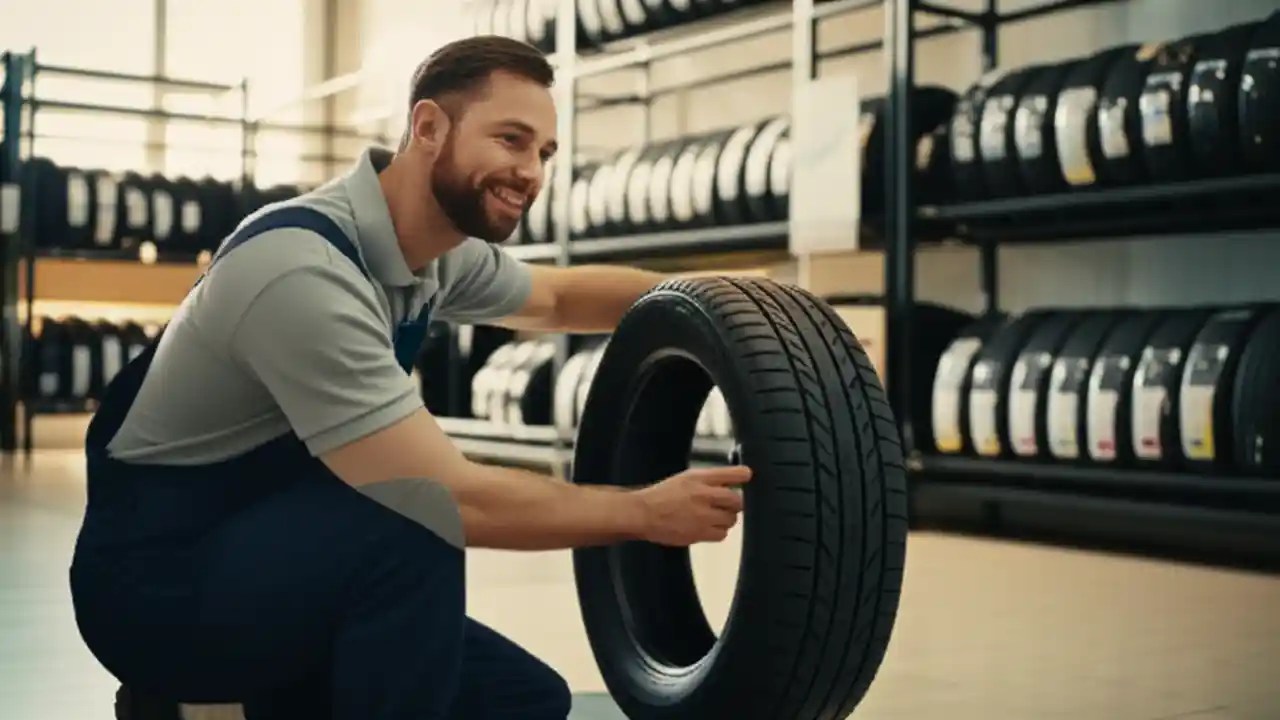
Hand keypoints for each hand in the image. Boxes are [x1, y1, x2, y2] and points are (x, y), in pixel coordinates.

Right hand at [634, 465, 751, 545]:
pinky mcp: (699, 533)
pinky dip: (718, 531)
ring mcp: (702, 516)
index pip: (732, 474)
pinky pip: (722, 534)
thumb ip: (710, 480)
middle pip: (737, 501)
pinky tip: (708, 526)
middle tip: (726, 504)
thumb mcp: (686, 478)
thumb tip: (735, 480)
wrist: (644, 513)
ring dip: (726, 518)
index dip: (743, 475)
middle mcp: (703, 495)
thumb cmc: (664, 495)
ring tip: (713, 516)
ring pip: (731, 519)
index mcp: (699, 478)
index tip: (747, 476)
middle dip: (734, 503)